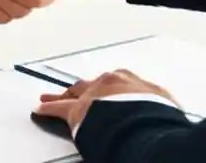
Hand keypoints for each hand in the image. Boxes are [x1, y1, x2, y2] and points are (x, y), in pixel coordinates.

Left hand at [34, 69, 178, 134]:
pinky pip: (59, 109)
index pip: (117, 83)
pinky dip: (49, 108)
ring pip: (75, 92)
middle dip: (85, 90)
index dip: (111, 92)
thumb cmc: (157, 117)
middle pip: (93, 85)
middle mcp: (110, 82)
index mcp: (132, 80)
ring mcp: (92, 94)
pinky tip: (40, 109)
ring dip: (64, 95)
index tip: (110, 95)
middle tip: (80, 95)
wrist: (142, 123)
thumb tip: (163, 115)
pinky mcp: (77, 110)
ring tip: (52, 98)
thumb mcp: (165, 106)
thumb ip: (158, 105)